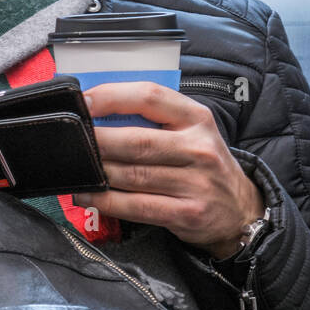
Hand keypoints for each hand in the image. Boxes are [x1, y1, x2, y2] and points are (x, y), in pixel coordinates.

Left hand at [74, 82, 264, 258]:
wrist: (240, 209)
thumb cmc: (204, 165)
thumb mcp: (192, 131)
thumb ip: (154, 121)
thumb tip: (97, 114)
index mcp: (197, 118)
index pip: (151, 97)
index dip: (112, 97)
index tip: (83, 102)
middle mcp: (198, 148)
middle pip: (136, 140)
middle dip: (96, 140)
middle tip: (70, 139)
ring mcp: (195, 182)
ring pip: (132, 174)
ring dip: (96, 172)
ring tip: (74, 168)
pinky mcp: (187, 212)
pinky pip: (137, 206)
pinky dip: (106, 200)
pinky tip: (88, 193)